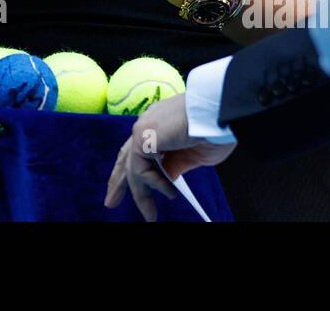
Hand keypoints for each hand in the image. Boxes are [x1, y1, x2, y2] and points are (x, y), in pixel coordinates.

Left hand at [104, 93, 234, 220]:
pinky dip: (154, 184)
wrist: (218, 113)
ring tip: (151, 216)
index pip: (138, 150)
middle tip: (110, 202)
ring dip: (139, 194)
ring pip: (132, 166)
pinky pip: (141, 168)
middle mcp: (147, 125)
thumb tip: (166, 179)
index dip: (133, 169)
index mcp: (158, 126)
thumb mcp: (194, 155)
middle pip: (126, 157)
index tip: (133, 187)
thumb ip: (177, 165)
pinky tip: (170, 193)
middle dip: (119, 182)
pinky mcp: (143, 136)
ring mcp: (143, 128)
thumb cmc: (213, 129)